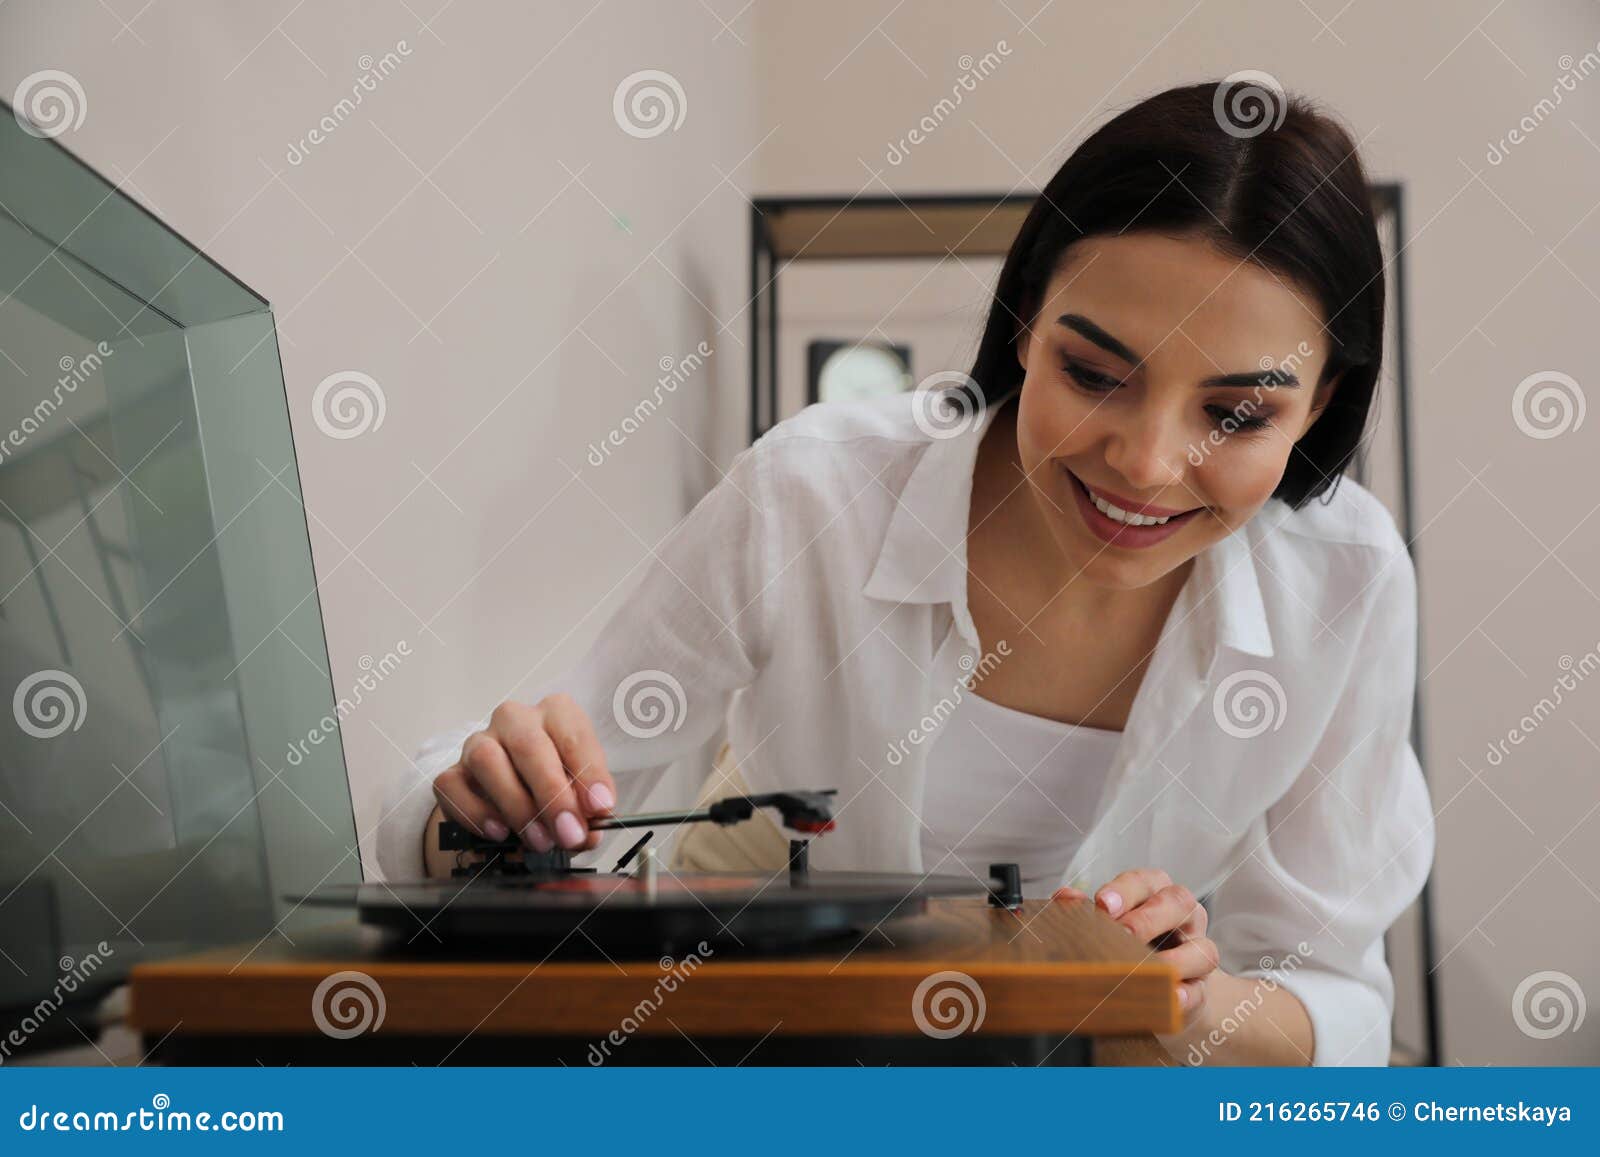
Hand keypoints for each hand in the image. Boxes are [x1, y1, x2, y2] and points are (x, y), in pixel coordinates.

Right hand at [430, 694, 616, 860]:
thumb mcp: (579, 794)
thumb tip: (588, 830)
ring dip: (516, 806)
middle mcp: (516, 720)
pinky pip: (453, 787)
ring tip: (539, 840)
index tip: (600, 808)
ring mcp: (479, 742)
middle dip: (552, 795)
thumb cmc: (555, 786)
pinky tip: (499, 833)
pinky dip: (476, 813)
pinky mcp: (452, 771)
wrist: (512, 796)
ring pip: (487, 760)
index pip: (574, 735)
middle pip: (529, 745)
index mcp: (556, 714)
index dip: (589, 773)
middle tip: (569, 833)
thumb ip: (586, 811)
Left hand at [1055, 866, 1220, 1021]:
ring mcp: (1197, 950)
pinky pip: (1200, 990)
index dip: (1124, 890)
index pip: (1144, 881)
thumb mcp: (1107, 924)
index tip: (1102, 904)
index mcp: (1155, 892)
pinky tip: (1171, 997)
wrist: (1156, 986)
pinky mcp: (1201, 988)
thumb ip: (1087, 910)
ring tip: (1146, 967)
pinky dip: (1186, 995)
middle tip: (1124, 931)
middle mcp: (1183, 915)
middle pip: (1178, 902)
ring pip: (1201, 947)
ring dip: (1174, 959)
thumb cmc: (1127, 943)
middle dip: (1149, 917)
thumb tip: (1064, 897)